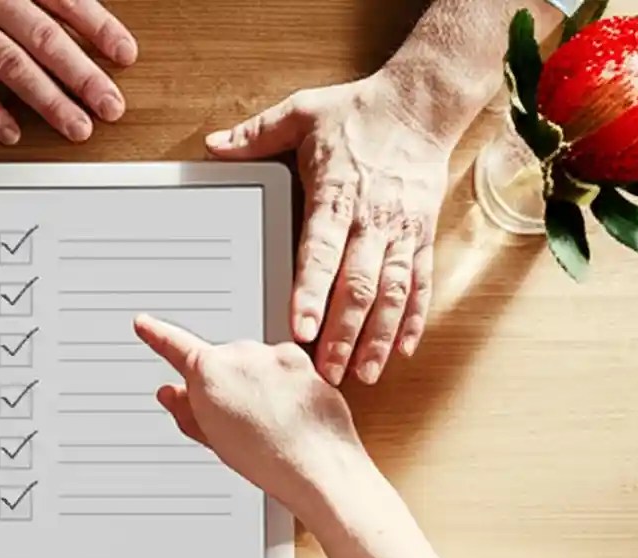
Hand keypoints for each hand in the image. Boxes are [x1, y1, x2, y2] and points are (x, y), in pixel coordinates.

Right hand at [134, 315, 372, 512]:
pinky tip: (290, 415)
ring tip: (270, 425)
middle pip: (223, 362)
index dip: (156, 334)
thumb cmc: (268, 459)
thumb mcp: (212, 438)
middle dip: (226, 384)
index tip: (144, 323)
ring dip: (259, 386)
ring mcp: (275, 354)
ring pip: (257, 364)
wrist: (318, 466)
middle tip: (237, 422)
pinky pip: (285, 368)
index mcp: (209, 369)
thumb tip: (171, 394)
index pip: (174, 346)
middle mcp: (241, 353)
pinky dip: (285, 387)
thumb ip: (186, 410)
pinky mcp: (304, 361)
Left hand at [205, 72, 451, 385]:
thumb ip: (257, 135)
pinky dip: (414, 318)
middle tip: (326, 371)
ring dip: (379, 336)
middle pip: (358, 284)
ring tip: (364, 373)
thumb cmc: (359, 111)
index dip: (310, 292)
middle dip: (343, 333)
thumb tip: (215, 147)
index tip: (299, 327)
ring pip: (392, 292)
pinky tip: (402, 349)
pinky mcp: (422, 236)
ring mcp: (400, 232)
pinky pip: (420, 283)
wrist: (421, 103)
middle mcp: (371, 220)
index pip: (320, 251)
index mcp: (337, 194)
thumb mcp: (302, 112)